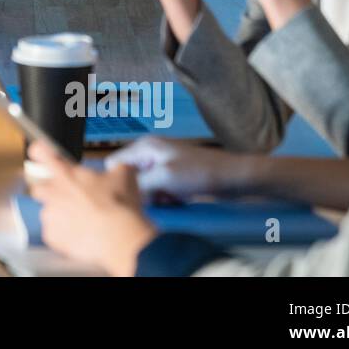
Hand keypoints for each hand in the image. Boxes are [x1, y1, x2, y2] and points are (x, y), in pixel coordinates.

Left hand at [26, 142, 156, 276]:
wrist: (117, 237)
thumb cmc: (118, 206)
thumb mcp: (124, 177)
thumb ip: (119, 169)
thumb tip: (125, 169)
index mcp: (67, 174)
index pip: (42, 153)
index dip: (40, 151)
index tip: (40, 152)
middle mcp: (53, 192)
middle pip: (38, 186)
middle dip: (49, 190)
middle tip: (67, 195)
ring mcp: (50, 215)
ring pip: (47, 212)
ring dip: (60, 214)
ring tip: (80, 220)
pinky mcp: (52, 236)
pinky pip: (53, 233)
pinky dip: (63, 235)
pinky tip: (79, 235)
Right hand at [105, 136, 249, 202]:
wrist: (233, 178)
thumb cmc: (201, 172)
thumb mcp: (164, 177)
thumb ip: (138, 183)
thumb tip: (123, 194)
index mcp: (145, 146)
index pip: (115, 163)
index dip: (117, 181)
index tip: (128, 196)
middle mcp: (150, 153)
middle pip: (129, 177)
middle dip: (138, 191)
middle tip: (155, 198)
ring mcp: (162, 165)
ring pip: (143, 187)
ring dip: (152, 197)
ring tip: (168, 199)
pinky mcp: (172, 177)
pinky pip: (157, 192)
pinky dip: (163, 199)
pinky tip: (176, 201)